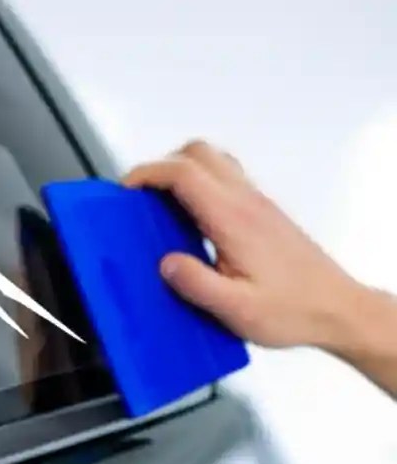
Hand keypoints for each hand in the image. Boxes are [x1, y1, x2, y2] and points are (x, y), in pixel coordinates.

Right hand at [123, 140, 367, 350]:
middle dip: (162, 166)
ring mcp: (258, 204)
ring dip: (182, 172)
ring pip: (214, 161)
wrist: (337, 310)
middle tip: (142, 195)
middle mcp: (247, 202)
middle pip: (198, 153)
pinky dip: (201, 185)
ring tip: (163, 205)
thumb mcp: (236, 309)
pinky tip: (193, 221)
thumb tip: (166, 263)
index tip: (127, 190)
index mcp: (233, 219)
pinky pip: (226, 179)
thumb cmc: (293, 310)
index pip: (184, 173)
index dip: (148, 174)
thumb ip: (196, 284)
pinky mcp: (263, 213)